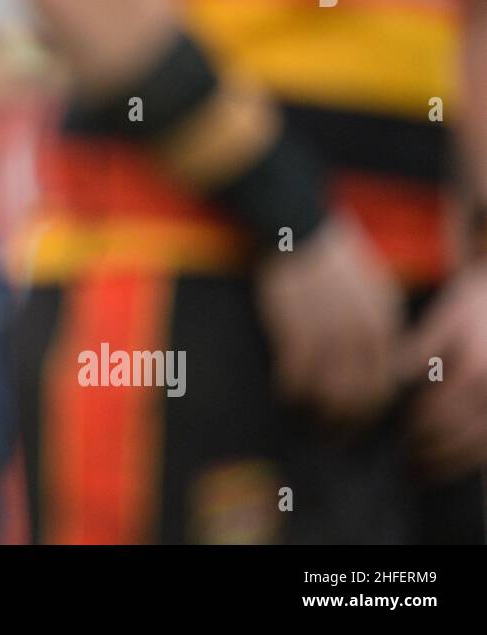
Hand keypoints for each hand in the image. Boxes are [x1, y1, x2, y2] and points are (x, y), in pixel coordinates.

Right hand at [254, 213, 403, 423]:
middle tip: (329, 435)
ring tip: (303, 417)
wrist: (298, 231)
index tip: (356, 423)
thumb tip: (371, 369)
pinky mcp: (294, 332)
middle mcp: (361, 334)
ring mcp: (328, 334)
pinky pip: (295, 376)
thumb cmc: (331, 260)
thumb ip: (376, 329)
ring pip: (326, 392)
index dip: (371, 411)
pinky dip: (288, 391)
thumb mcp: (371, 291)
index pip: (385, 384)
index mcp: (384, 324)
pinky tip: (282, 393)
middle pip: (358, 396)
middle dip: (344, 423)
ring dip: (314, 412)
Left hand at [398, 263, 486, 480]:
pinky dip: (476, 456)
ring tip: (428, 471)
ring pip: (481, 447)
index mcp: (474, 372)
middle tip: (409, 465)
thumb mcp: (441, 322)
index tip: (400, 442)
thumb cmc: (473, 308)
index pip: (437, 415)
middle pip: (459, 437)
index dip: (417, 432)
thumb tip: (391, 383)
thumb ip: (417, 353)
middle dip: (431, 453)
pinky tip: (457, 460)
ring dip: (453, 463)